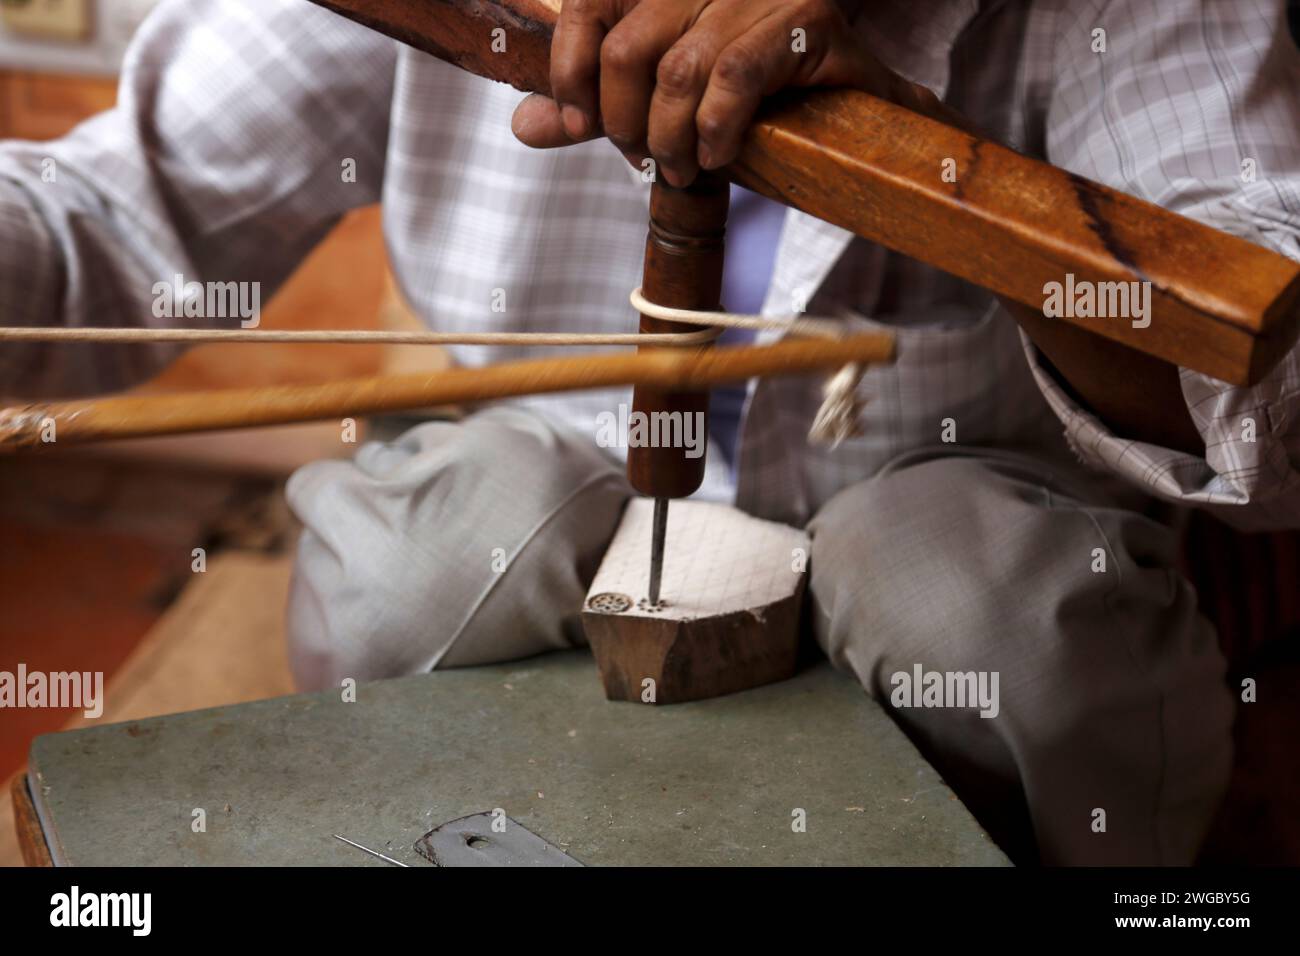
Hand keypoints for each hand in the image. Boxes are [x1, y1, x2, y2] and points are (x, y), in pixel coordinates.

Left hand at [512, 0, 924, 185]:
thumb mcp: (660, 95)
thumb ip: (596, 104)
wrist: (853, 93)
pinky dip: (714, 132)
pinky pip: (734, 79)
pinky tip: (715, 157)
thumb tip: (526, 125)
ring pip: (677, 73)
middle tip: (643, 159)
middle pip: (627, 50)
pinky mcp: (808, 20)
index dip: (569, 73)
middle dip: (624, 123)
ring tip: (680, 170)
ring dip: (669, 140)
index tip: (581, 127)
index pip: (589, 6)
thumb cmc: (750, 89)